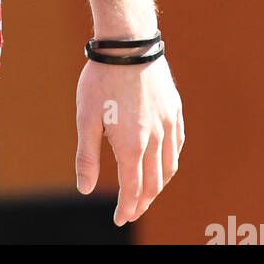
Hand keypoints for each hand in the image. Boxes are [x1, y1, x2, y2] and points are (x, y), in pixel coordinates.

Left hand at [75, 54, 183, 224]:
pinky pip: (177, 145)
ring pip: (169, 167)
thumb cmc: (101, 79)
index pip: (133, 189)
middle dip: (143, 202)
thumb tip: (85, 189)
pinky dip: (171, 161)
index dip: (127, 208)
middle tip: (132, 211)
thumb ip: (87, 156)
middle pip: (154, 183)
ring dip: (159, 185)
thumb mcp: (86, 117)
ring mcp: (169, 124)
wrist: (127, 43)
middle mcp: (155, 139)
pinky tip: (164, 162)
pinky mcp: (174, 109)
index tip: (120, 219)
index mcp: (132, 145)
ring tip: (148, 192)